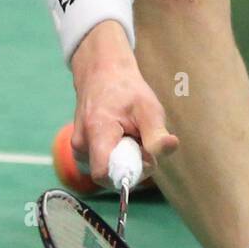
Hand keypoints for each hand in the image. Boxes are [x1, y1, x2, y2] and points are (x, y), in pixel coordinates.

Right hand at [70, 26, 179, 188]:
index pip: (104, 174)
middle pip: (109, 174)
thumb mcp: (148, 108)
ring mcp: (77, 147)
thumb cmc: (127, 90)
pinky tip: (121, 138)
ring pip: (106, 169)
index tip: (145, 157)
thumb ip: (156, 133)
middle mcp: (81, 144)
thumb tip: (170, 147)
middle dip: (131, 164)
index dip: (129, 174)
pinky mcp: (80, 148)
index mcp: (96, 132)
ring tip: (130, 135)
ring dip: (124, 159)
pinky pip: (102, 162)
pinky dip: (115, 155)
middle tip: (142, 141)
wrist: (102, 73)